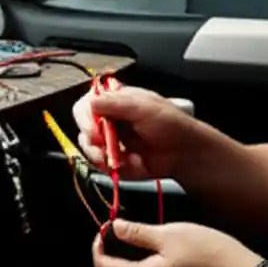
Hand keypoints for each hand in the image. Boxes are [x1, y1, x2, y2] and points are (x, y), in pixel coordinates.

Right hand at [73, 85, 197, 179]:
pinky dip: (107, 165)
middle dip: (90, 134)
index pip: (87, 103)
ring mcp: (111, 142)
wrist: (184, 152)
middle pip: (82, 125)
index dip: (85, 114)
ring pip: (87, 146)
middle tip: (102, 141)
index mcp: (116, 102)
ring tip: (113, 155)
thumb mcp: (144, 107)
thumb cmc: (170, 123)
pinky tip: (123, 162)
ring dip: (96, 152)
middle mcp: (110, 120)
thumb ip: (117, 104)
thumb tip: (91, 102)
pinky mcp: (114, 161)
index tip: (93, 124)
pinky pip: (98, 164)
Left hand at [91, 219, 261, 266]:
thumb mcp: (170, 235)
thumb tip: (113, 228)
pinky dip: (146, 260)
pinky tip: (158, 244)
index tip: (106, 225)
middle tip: (122, 224)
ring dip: (131, 253)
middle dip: (114, 247)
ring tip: (140, 230)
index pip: (103, 266)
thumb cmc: (206, 253)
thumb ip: (138, 233)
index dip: (98, 244)